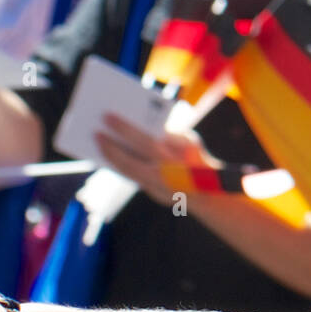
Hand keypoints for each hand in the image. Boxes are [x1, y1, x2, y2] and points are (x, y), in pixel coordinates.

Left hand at [94, 114, 216, 206]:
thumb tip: (144, 127)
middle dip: (109, 146)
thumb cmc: (198, 158)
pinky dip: (122, 168)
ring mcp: (157, 189)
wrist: (214, 191)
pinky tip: (113, 158)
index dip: (123, 128)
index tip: (108, 116)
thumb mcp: (189, 141)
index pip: (142, 140)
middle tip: (95, 133)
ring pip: (126, 173)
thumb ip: (168, 134)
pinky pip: (133, 179)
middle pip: (127, 161)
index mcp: (172, 159)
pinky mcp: (155, 195)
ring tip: (100, 145)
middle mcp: (161, 176)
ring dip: (111, 159)